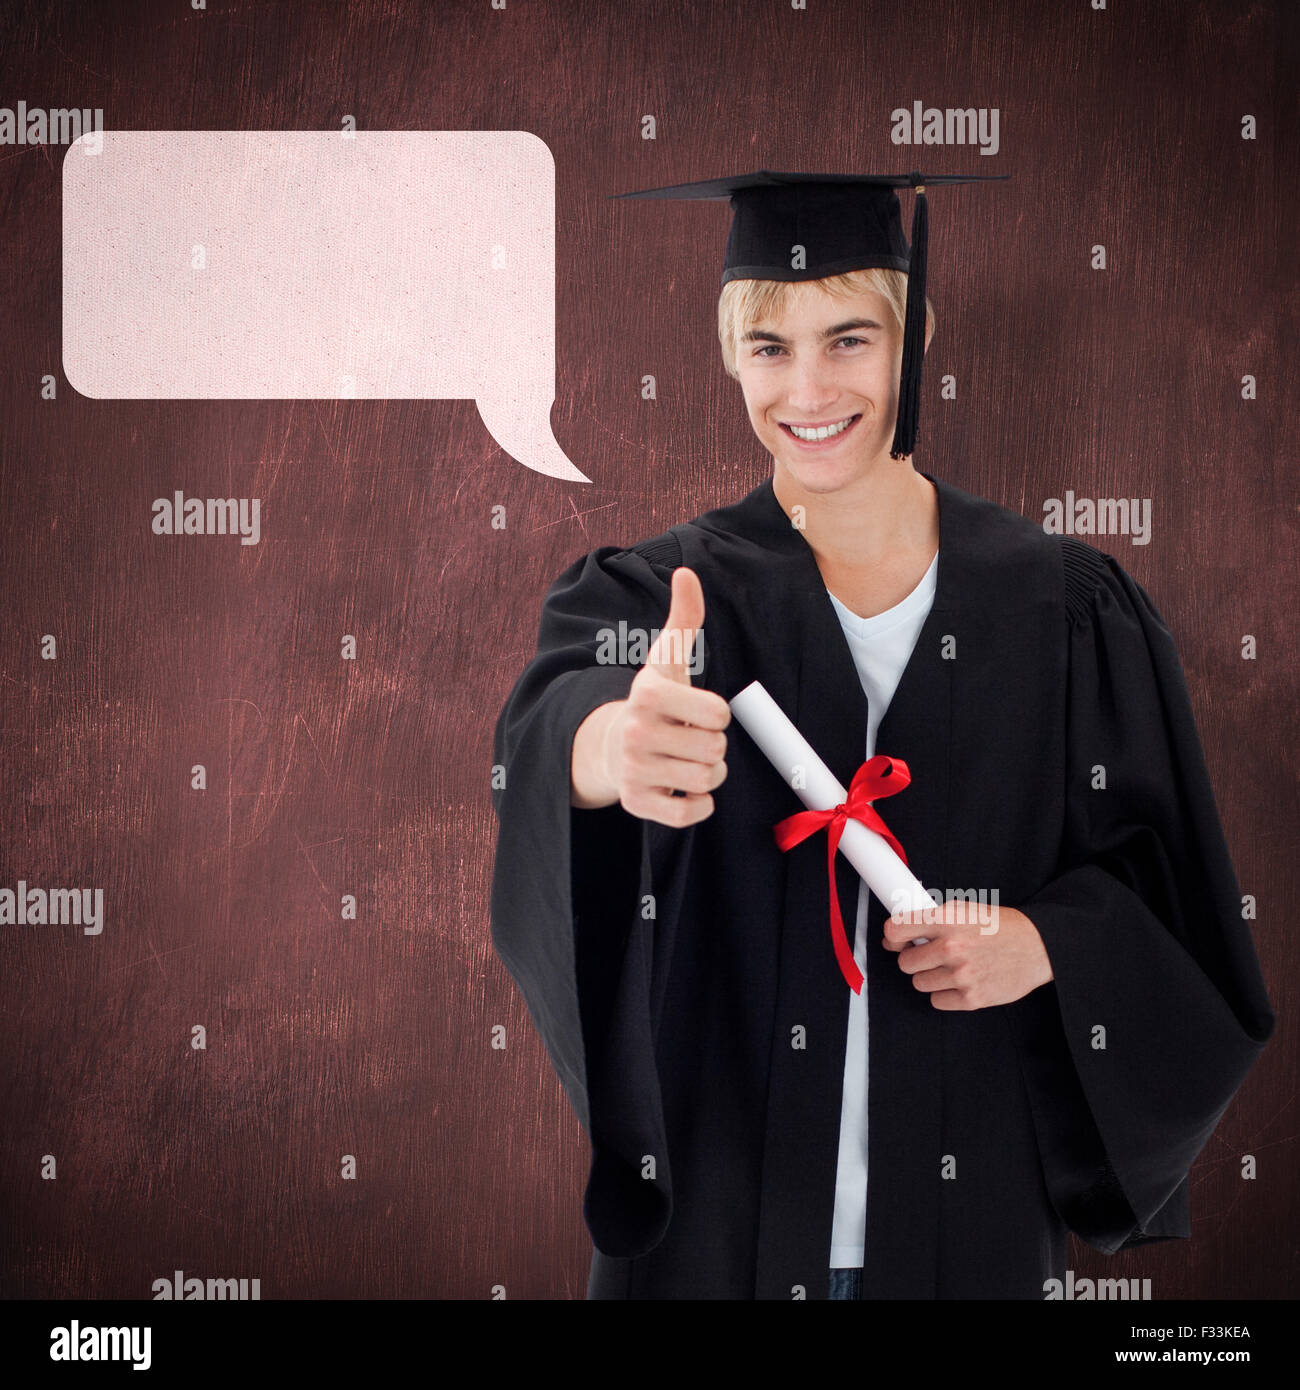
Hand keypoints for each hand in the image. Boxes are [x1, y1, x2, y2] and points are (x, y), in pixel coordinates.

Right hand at [571, 567, 730, 825]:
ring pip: (707, 782)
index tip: (694, 711)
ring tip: (686, 760)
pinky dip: (697, 805)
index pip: (719, 714)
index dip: (715, 714)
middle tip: (690, 738)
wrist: (612, 744)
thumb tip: (686, 573)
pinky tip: (682, 789)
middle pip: (716, 750)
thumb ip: (683, 618)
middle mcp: (637, 731)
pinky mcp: (637, 804)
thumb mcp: (668, 659)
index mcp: (648, 693)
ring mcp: (634, 770)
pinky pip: (689, 815)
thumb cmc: (655, 700)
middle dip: (713, 746)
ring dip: (707, 775)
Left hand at [882, 901, 1052, 1009]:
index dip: (893, 936)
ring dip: (930, 976)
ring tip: (950, 967)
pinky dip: (944, 994)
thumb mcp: (965, 909)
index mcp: (947, 919)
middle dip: (914, 958)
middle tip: (929, 955)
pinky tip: (959, 982)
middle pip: (905, 962)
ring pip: (919, 983)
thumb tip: (898, 933)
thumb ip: (933, 919)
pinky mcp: (972, 998)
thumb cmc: (1001, 927)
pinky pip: (937, 1001)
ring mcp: (962, 975)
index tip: (895, 940)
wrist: (1039, 946)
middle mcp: (952, 947)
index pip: (897, 929)